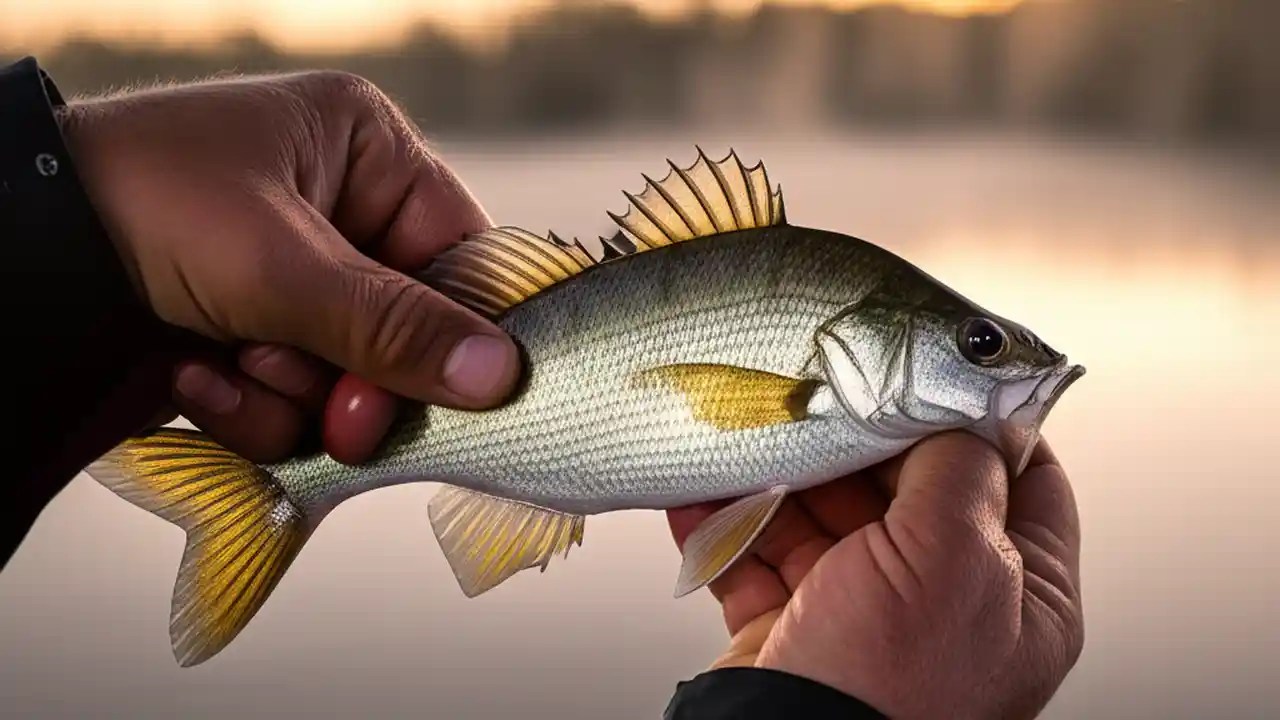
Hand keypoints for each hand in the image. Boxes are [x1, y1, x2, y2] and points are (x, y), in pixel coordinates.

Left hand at [60, 72, 519, 462]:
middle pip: (407, 328)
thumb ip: (395, 327)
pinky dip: (247, 405)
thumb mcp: (281, 265)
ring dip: (294, 395)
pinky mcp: (252, 331)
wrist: (12, 258)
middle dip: (360, 378)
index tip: (466, 393)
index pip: (460, 249)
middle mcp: (339, 210)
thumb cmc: (146, 206)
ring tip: (232, 365)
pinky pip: (294, 397)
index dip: (464, 327)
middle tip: (342, 419)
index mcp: (363, 149)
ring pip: (350, 375)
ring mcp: (293, 276)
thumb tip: (502, 376)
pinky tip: (194, 375)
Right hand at [668, 433, 1083, 719]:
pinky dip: (727, 524)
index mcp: (1016, 592)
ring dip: (784, 477)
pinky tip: (703, 490)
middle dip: (860, 441)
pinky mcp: (793, 631)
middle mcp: (945, 602)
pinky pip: (758, 559)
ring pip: (825, 521)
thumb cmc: (893, 684)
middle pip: (908, 492)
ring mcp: (865, 616)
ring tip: (752, 432)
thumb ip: (960, 469)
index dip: (985, 420)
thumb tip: (960, 409)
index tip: (943, 372)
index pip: (1021, 481)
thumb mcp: (955, 555)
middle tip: (826, 392)